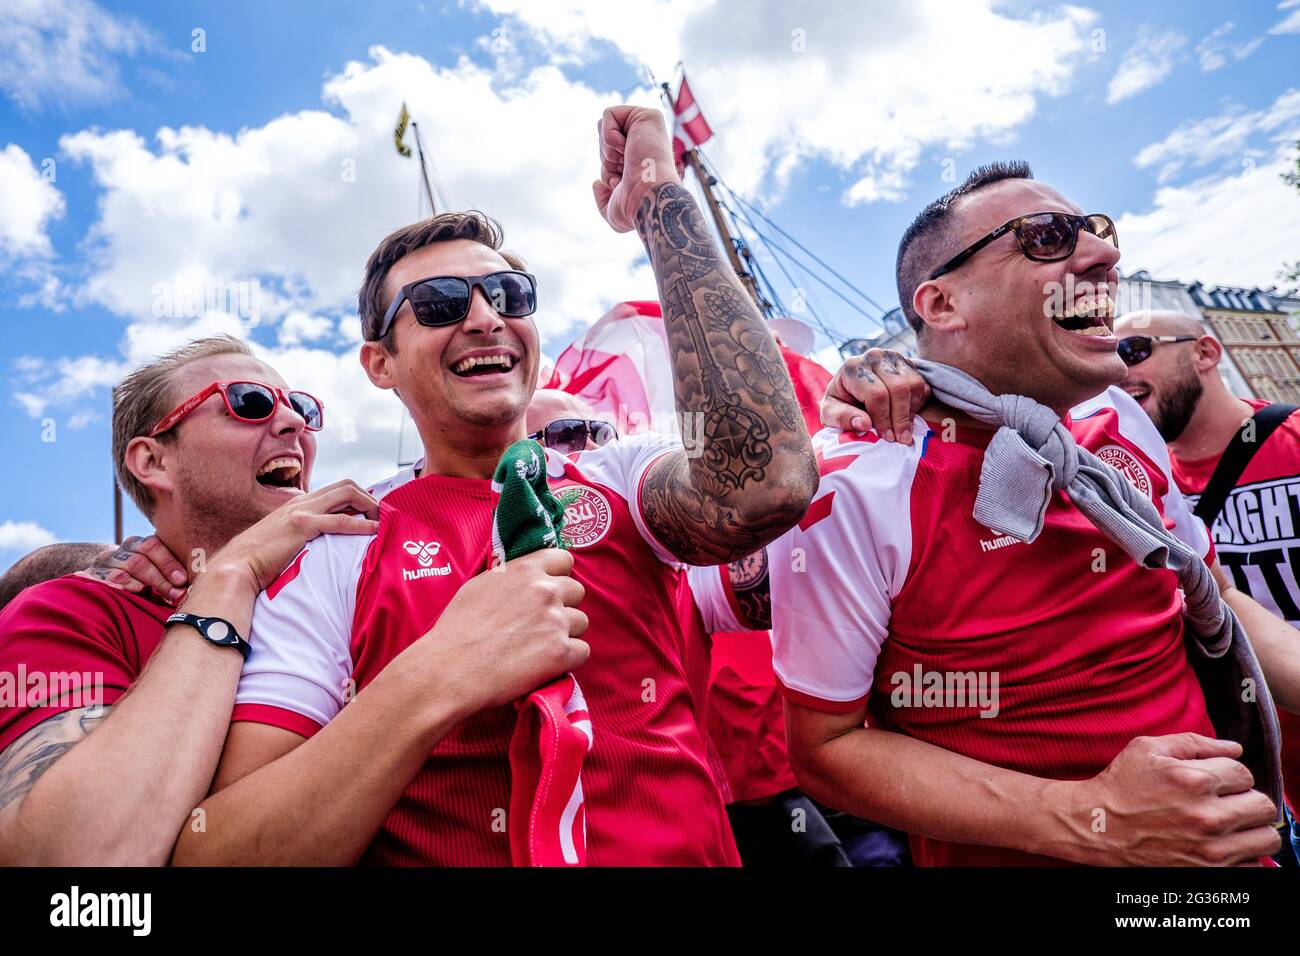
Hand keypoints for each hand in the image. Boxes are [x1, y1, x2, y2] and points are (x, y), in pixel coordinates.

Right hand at [77, 535, 188, 604]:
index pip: (153, 546)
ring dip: (140, 585)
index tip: (182, 581)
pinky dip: (116, 587)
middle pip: (139, 560)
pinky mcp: (89, 577)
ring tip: (152, 596)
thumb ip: (175, 578)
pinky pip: (102, 580)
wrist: (106, 597)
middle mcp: (121, 552)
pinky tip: (127, 594)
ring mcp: (104, 564)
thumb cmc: (147, 589)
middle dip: (160, 579)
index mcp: (140, 546)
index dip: (169, 563)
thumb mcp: (161, 579)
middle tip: (175, 595)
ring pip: (121, 570)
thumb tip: (195, 587)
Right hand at [198, 480, 379, 595]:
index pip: (335, 490)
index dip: (357, 499)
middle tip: (381, 516)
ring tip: (382, 521)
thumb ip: (297, 536)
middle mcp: (300, 502)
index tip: (370, 514)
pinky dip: (362, 525)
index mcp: (296, 505)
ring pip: (346, 494)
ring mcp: (301, 511)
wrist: (236, 567)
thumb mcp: (280, 541)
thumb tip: (316, 545)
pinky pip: (340, 520)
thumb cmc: (257, 561)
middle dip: (369, 497)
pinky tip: (374, 531)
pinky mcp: (302, 526)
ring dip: (370, 506)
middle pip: (346, 485)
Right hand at [422, 548, 589, 713]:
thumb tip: (525, 577)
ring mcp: (556, 622)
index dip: (558, 576)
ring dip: (566, 633)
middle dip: (564, 606)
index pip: (564, 560)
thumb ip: (511, 576)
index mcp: (526, 570)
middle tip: (541, 624)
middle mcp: (546, 591)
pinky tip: (547, 664)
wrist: (450, 668)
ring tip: (540, 646)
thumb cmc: (457, 628)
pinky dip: (568, 659)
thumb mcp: (480, 585)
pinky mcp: (561, 653)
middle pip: (577, 591)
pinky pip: (582, 651)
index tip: (549, 591)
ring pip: (581, 622)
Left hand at [592, 105, 680, 232]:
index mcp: (642, 162)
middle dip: (607, 160)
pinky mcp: (648, 116)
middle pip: (604, 142)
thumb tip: (597, 183)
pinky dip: (609, 135)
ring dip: (608, 149)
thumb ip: (603, 200)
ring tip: (628, 161)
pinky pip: (609, 114)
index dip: (608, 172)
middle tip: (626, 172)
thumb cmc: (635, 209)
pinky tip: (626, 148)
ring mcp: (648, 129)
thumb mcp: (613, 213)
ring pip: (604, 127)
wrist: (649, 199)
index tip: (623, 184)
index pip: (609, 157)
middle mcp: (646, 144)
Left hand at [820, 348, 929, 444]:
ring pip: (914, 384)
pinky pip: (922, 385)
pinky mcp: (908, 363)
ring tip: (902, 428)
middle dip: (901, 418)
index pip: (876, 394)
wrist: (851, 389)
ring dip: (911, 411)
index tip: (887, 437)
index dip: (883, 419)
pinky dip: (917, 404)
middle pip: (898, 388)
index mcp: (853, 368)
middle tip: (901, 438)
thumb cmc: (841, 402)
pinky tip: (905, 415)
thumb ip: (843, 418)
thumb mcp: (830, 413)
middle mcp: (874, 357)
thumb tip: (864, 425)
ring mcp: (893, 358)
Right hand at [1058, 733, 1279, 865]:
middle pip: (1262, 806)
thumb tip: (1233, 748)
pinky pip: (1250, 864)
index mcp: (1195, 781)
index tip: (1215, 779)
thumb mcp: (1148, 748)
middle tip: (1227, 800)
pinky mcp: (1207, 872)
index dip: (1229, 773)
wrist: (1097, 826)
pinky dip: (1241, 853)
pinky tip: (1220, 842)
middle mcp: (1208, 816)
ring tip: (1230, 822)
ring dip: (1250, 828)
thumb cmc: (1120, 785)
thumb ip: (1194, 743)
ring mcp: (1210, 849)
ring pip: (1264, 838)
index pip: (1244, 773)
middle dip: (1246, 798)